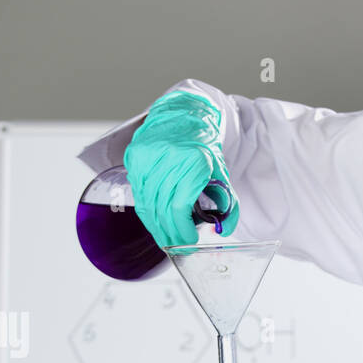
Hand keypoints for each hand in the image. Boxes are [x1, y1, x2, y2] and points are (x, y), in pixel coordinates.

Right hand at [124, 89, 239, 248]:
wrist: (183, 115)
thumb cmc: (203, 146)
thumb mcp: (221, 173)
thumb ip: (227, 204)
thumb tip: (223, 231)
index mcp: (193, 162)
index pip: (179, 207)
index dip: (182, 230)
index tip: (189, 242)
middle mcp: (167, 158)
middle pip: (162, 210)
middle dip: (170, 234)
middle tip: (178, 247)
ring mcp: (147, 157)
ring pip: (147, 204)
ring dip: (157, 227)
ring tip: (167, 240)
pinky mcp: (135, 157)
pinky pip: (138, 194)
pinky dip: (147, 212)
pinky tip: (156, 222)